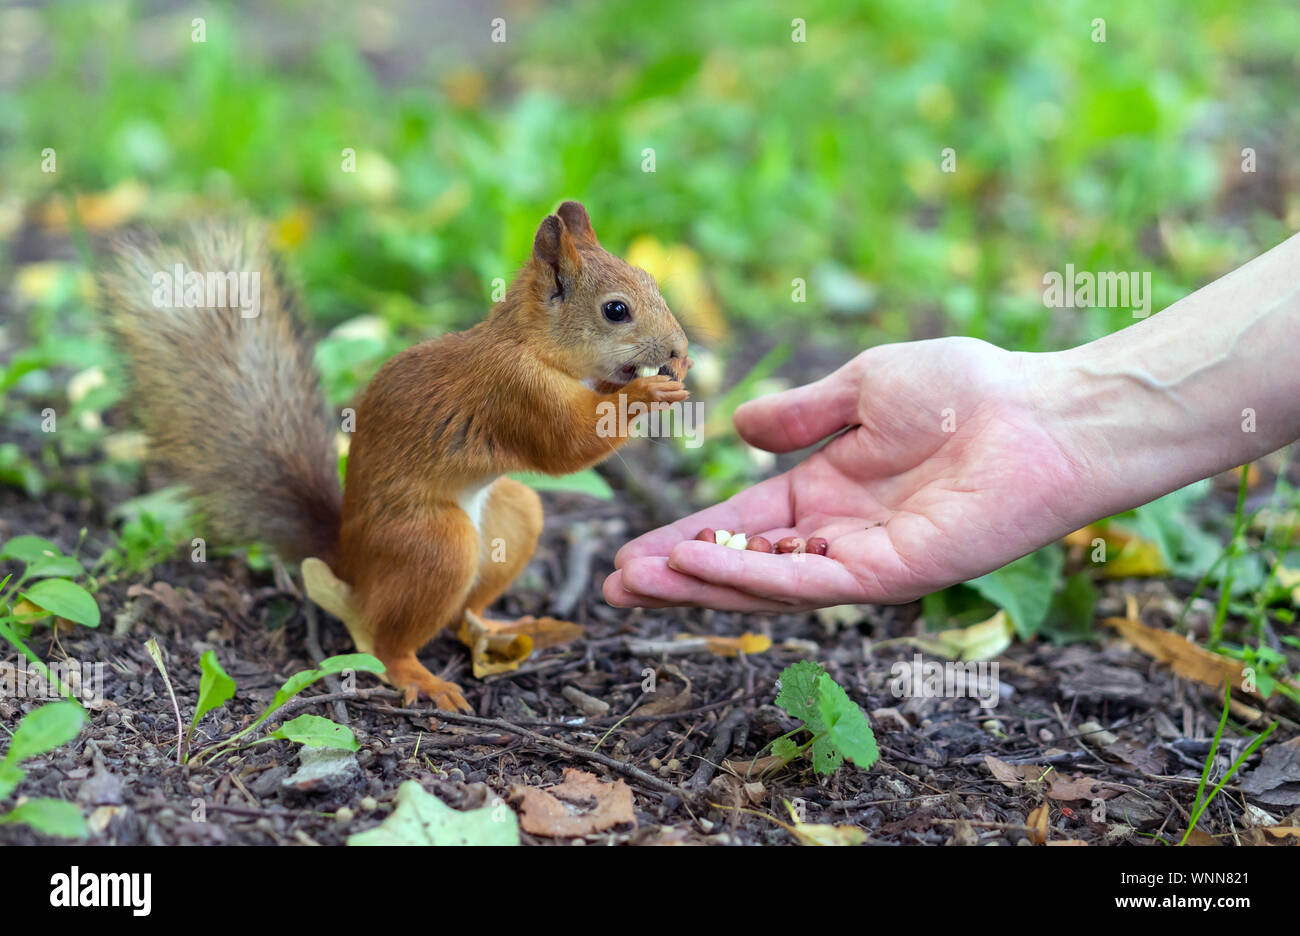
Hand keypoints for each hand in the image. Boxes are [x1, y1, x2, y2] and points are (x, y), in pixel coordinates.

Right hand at [604, 337, 1088, 610]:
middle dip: (678, 576)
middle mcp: (838, 536)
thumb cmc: (965, 391)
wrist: (1042, 412)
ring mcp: (865, 561)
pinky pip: (813, 582)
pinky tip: (700, 566)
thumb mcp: (862, 388)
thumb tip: (740, 430)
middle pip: (742, 566)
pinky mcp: (895, 575)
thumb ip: (801, 416)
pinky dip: (755, 577)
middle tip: (615, 586)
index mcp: (827, 492)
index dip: (686, 539)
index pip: (740, 527)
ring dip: (701, 584)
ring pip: (768, 584)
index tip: (629, 553)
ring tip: (639, 582)